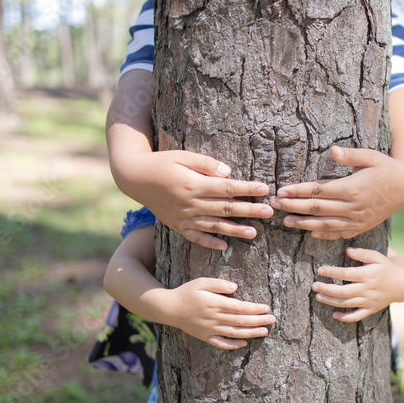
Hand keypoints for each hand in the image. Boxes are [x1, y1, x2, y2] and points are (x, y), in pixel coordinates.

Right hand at [125, 151, 273, 250]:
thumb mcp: (183, 156)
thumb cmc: (162, 162)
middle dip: (249, 210)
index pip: (226, 188)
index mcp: (193, 184)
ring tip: (253, 233)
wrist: (134, 177)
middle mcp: (189, 203)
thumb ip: (206, 164)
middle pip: (225, 208)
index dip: (246, 189)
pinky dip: (209, 242)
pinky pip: (195, 237)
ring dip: (234, 230)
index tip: (264, 189)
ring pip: (213, 225)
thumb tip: (228, 172)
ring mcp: (183, 217)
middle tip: (268, 212)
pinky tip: (224, 246)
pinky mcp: (177, 225)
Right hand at [164, 278, 275, 349]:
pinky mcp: (205, 337)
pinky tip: (244, 343)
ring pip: (234, 333)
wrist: (168, 309)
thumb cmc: (187, 293)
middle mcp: (213, 318)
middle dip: (258, 320)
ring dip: (251, 333)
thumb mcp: (200, 282)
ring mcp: (209, 330)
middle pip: (240, 321)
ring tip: (265, 331)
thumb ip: (218, 284)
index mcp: (214, 304)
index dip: (254, 309)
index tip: (266, 308)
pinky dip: (233, 345)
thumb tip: (235, 287)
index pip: (239, 307)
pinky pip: (221, 343)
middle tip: (273, 319)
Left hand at [270, 146, 403, 238]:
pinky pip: (340, 233)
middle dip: (294, 207)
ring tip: (286, 222)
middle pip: (317, 208)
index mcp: (353, 187)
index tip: (281, 191)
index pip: (319, 190)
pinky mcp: (362, 226)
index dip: (298, 191)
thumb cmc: (386, 167)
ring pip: (326, 224)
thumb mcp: (371, 156)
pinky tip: (311, 233)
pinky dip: (325, 234)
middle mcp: (353, 206)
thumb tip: (332, 150)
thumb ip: (351, 155)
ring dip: (304, 224)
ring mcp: (358, 219)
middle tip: (274, 205)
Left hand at [312, 247, 403, 321]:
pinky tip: (334, 315)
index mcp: (369, 274)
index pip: (346, 274)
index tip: (320, 270)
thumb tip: (347, 251)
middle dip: (327, 289)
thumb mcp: (378, 256)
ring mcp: (369, 301)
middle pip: (344, 291)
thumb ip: (363, 253)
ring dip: (331, 301)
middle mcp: (368, 289)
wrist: (403, 284)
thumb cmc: (387, 267)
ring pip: (347, 304)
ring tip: (318, 296)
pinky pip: (357, 316)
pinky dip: (345, 318)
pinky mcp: (371, 309)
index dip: (332, 272)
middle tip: (314, 286)